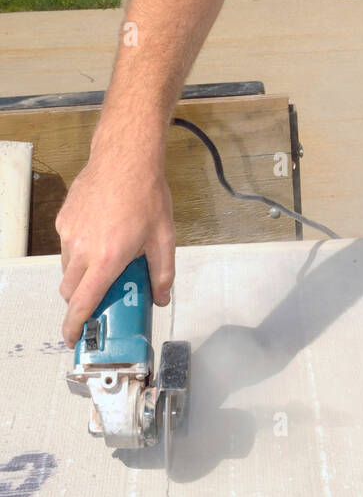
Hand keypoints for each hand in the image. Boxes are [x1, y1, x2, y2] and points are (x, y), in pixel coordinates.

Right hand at [55, 143, 174, 348]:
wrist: (125, 158)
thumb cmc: (146, 195)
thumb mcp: (163, 238)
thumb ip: (162, 274)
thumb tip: (161, 298)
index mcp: (107, 258)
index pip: (82, 303)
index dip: (75, 326)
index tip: (74, 338)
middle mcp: (83, 248)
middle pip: (70, 291)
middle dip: (81, 302)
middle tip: (101, 298)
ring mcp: (69, 233)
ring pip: (67, 269)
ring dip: (82, 275)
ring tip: (106, 262)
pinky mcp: (64, 219)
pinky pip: (67, 246)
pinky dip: (79, 252)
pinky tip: (101, 237)